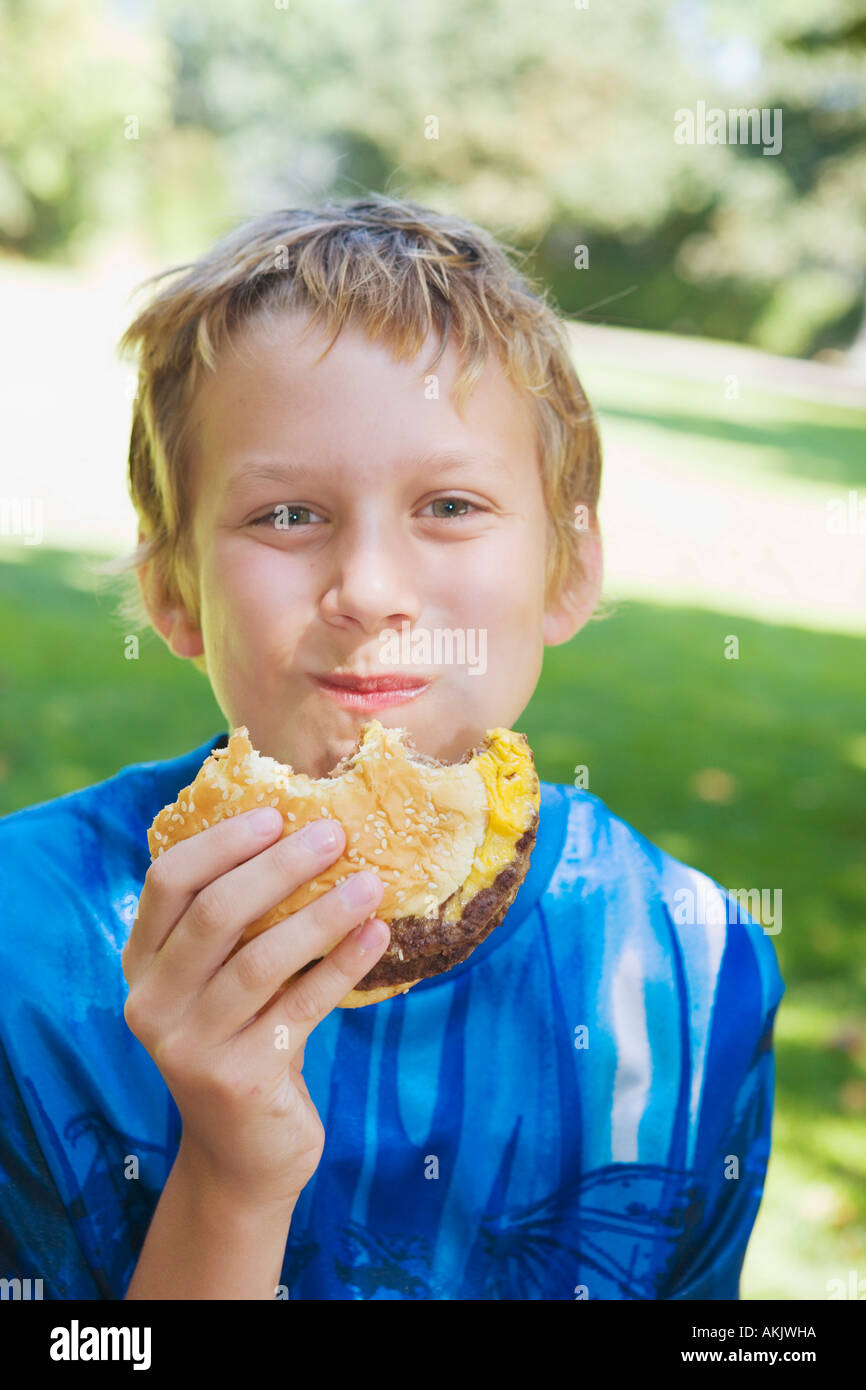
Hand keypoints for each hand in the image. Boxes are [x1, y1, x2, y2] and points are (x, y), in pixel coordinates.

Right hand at [122, 807, 388, 1211]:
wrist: (242, 1155)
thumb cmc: (244, 1040)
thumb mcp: (222, 981)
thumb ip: (241, 923)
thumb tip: (311, 834)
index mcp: (143, 964)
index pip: (168, 882)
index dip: (222, 843)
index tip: (277, 814)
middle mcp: (153, 1003)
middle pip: (214, 914)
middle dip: (279, 867)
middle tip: (335, 835)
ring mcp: (190, 1045)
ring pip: (260, 959)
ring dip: (321, 914)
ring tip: (371, 884)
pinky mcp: (238, 1079)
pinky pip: (301, 1006)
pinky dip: (342, 965)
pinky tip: (376, 935)